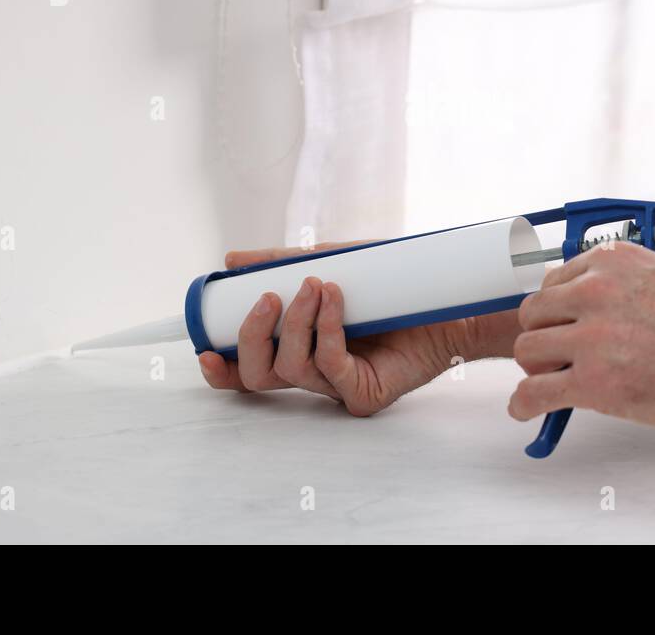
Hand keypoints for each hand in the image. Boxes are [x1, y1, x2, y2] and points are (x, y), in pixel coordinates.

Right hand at [198, 244, 503, 415]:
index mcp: (298, 347)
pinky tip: (337, 300)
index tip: (206, 347)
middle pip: (257, 375)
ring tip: (318, 284)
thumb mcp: (331, 261)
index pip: (247, 368)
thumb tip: (232, 261)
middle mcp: (313, 372)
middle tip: (269, 297)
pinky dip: (327, 330)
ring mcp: (337, 387)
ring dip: (297, 322)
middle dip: (252, 336)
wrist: (448, 298)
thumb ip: (282, 262)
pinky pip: (331, 368)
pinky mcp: (364, 394)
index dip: (221, 366)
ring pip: (291, 369)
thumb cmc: (392, 282)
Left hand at [508, 242, 654, 433]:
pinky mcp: (595, 383)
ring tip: (551, 384)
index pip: (554, 282)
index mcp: (613, 262)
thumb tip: (606, 306)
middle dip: (543, 337)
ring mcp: (593, 337)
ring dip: (536, 370)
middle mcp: (596, 292)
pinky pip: (535, 393)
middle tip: (556, 357)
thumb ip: (629, 287)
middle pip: (534, 314)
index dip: (556, 310)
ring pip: (528, 351)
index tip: (559, 325)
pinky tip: (527, 411)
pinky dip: (524, 404)